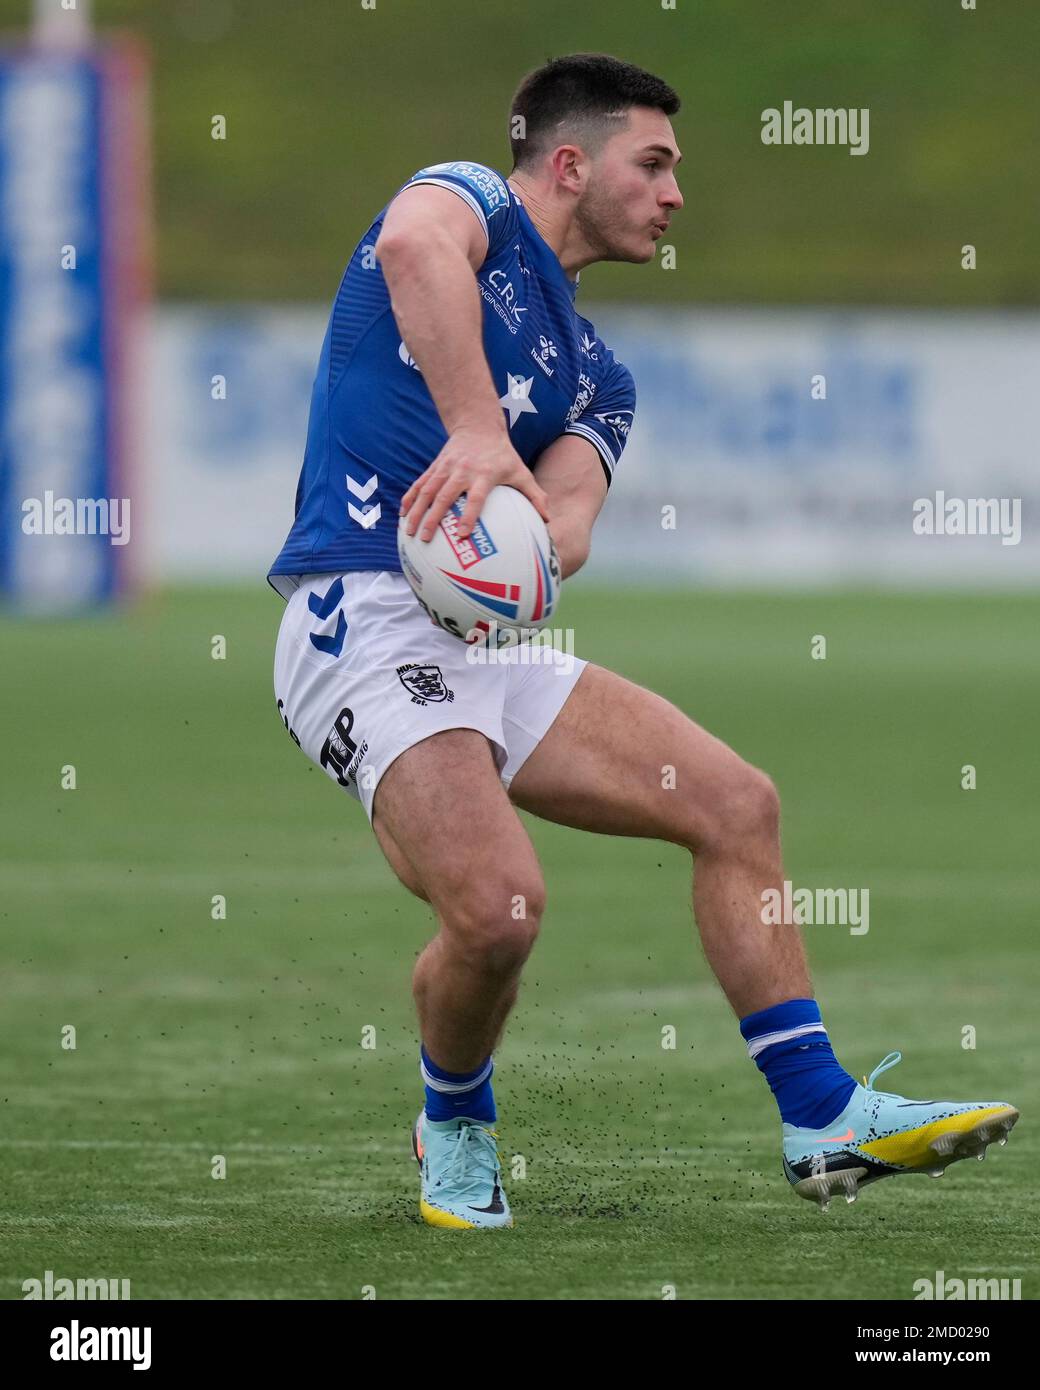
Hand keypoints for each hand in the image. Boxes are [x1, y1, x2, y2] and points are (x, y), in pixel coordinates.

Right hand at [401, 425, 549, 540]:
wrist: (478, 425)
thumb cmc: (503, 455)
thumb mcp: (521, 471)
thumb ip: (535, 496)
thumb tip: (548, 521)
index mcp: (483, 475)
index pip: (475, 498)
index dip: (469, 515)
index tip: (463, 534)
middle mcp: (462, 471)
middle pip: (444, 496)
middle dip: (433, 517)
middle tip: (425, 538)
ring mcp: (445, 468)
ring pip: (427, 490)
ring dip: (416, 510)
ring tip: (408, 531)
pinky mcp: (435, 466)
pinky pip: (420, 483)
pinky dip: (410, 497)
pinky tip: (402, 513)